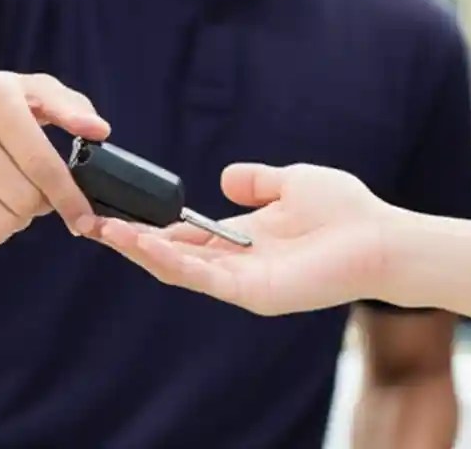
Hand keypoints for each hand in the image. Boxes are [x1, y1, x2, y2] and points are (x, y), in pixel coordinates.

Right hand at [0, 70, 109, 249]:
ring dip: (18, 220)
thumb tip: (100, 131)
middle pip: (23, 199)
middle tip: (38, 192)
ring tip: (13, 197)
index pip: (41, 162)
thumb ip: (70, 106)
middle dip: (41, 204)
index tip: (85, 216)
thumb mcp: (28, 89)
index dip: (69, 196)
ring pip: (1, 224)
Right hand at [94, 162, 407, 314]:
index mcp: (241, 240)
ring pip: (177, 270)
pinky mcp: (252, 293)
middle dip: (130, 240)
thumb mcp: (291, 181)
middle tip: (89, 222)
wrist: (381, 237)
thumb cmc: (346, 210)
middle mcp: (236, 265)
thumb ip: (256, 180)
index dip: (148, 225)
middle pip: (171, 257)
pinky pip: (201, 278)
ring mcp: (242, 283)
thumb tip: (224, 178)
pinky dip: (169, 260)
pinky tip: (142, 243)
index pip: (184, 237)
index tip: (114, 209)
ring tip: (103, 230)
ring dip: (138, 250)